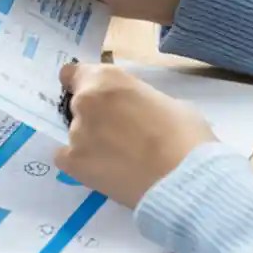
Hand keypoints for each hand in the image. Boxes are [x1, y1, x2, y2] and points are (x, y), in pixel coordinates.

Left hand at [56, 63, 216, 207]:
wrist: (184, 178)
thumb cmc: (186, 136)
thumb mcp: (166, 102)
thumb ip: (139, 100)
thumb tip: (136, 110)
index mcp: (107, 79)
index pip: (73, 74)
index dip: (82, 84)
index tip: (93, 96)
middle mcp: (85, 102)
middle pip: (77, 106)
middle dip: (94, 116)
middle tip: (120, 133)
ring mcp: (75, 133)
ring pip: (75, 134)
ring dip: (91, 141)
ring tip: (119, 159)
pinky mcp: (73, 164)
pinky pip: (66, 158)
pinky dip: (80, 162)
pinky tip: (103, 170)